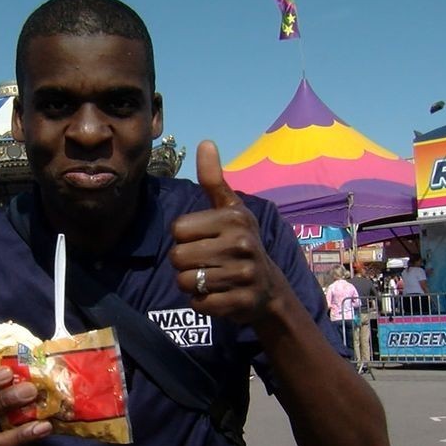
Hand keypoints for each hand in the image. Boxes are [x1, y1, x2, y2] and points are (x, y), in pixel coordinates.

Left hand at [170, 140, 285, 323]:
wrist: (269, 288)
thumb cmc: (240, 243)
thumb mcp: (230, 210)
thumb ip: (214, 179)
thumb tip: (205, 142)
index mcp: (234, 218)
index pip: (178, 229)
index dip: (184, 238)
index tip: (204, 240)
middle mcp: (241, 244)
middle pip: (177, 257)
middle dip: (185, 263)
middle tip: (206, 262)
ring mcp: (243, 275)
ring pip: (185, 282)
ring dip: (192, 284)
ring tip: (212, 278)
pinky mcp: (240, 302)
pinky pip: (199, 303)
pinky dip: (203, 302)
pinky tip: (219, 295)